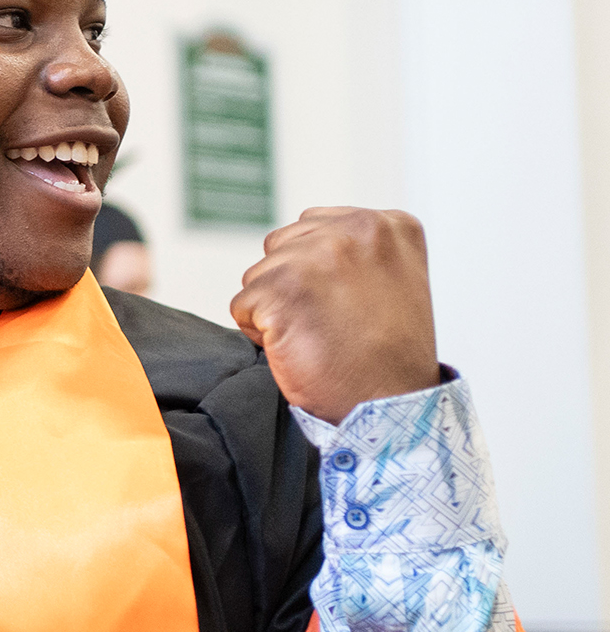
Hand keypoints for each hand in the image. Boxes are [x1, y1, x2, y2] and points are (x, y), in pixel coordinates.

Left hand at [229, 207, 440, 422]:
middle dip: (293, 286)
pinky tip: (300, 347)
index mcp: (387, 225)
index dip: (318, 273)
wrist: (390, 407)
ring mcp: (316, 257)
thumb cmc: (386, 355)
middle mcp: (354, 231)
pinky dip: (259, 334)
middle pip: (281, 246)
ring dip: (276, 310)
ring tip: (320, 335)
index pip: (313, 226)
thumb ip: (352, 246)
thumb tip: (301, 236)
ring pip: (258, 275)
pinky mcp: (281, 289)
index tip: (353, 304)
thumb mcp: (390, 278)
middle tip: (334, 323)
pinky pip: (242, 306)